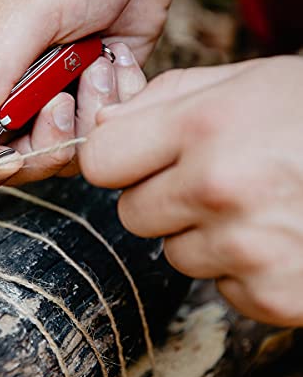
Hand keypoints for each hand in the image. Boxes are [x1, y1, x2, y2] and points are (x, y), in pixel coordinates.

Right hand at [0, 0, 193, 189]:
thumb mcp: (27, 4)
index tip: (11, 161)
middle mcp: (18, 90)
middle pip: (17, 157)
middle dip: (46, 142)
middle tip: (66, 98)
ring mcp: (60, 95)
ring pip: (65, 149)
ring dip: (89, 115)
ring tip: (100, 65)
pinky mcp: (97, 95)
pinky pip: (104, 129)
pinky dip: (118, 103)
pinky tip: (119, 63)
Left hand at [80, 56, 302, 325]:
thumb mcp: (243, 81)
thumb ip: (162, 100)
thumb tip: (101, 129)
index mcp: (206, 126)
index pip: (99, 161)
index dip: (113, 160)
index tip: (132, 158)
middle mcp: (221, 188)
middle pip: (131, 213)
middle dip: (159, 197)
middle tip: (208, 177)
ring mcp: (249, 249)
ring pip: (173, 252)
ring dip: (200, 233)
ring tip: (254, 204)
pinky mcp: (273, 295)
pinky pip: (219, 286)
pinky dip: (238, 268)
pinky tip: (278, 237)